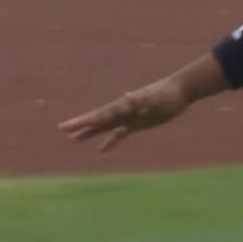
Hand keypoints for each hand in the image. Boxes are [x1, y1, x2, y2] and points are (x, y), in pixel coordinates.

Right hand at [57, 77, 190, 152]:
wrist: (180, 91)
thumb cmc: (167, 95)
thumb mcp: (155, 99)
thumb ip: (142, 100)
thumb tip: (128, 96)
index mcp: (123, 106)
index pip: (98, 116)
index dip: (81, 122)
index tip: (66, 126)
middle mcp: (122, 111)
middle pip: (97, 120)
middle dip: (80, 126)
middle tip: (63, 129)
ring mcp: (129, 117)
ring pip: (105, 127)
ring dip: (90, 133)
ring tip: (74, 140)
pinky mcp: (138, 123)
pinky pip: (119, 134)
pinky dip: (110, 141)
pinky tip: (102, 150)